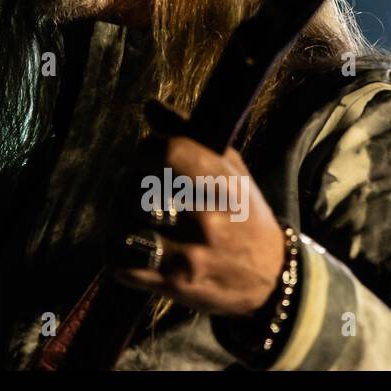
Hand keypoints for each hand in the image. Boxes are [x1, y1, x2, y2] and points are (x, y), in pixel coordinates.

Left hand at [111, 135, 285, 316]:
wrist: (273, 279)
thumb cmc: (246, 215)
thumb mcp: (231, 170)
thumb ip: (190, 134)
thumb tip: (150, 105)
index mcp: (222, 186)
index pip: (164, 152)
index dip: (145, 151)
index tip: (147, 159)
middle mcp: (206, 220)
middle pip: (135, 187)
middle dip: (128, 186)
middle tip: (136, 191)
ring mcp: (189, 255)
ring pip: (122, 225)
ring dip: (118, 219)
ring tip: (131, 217)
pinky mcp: (174, 284)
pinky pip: (121, 263)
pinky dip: (117, 252)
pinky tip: (131, 245)